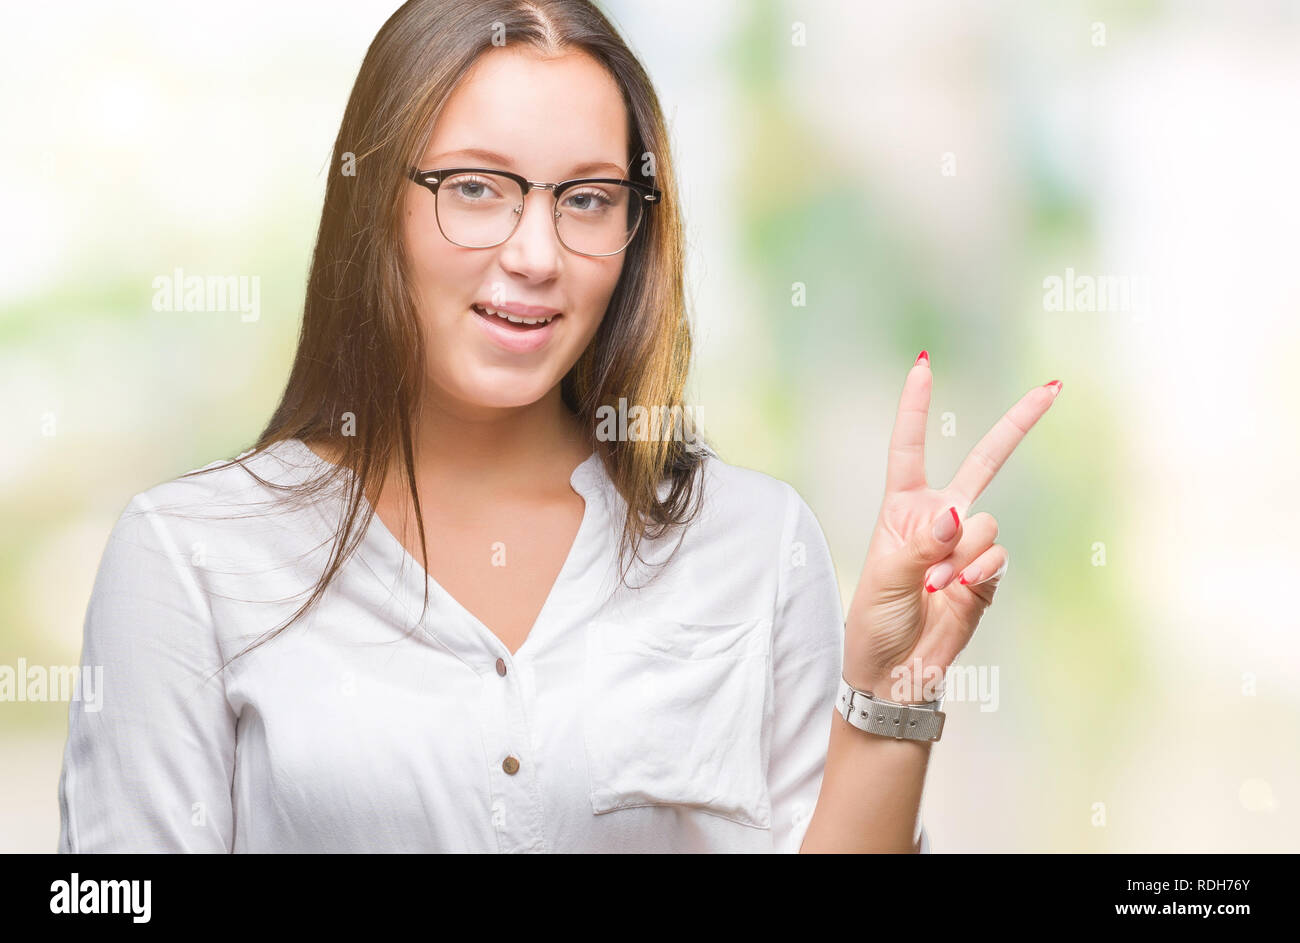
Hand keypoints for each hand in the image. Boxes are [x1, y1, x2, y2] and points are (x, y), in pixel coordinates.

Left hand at [844, 350, 1061, 703]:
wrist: (895, 671)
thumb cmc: (874, 620)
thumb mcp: (883, 576)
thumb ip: (921, 542)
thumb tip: (957, 513)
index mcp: (902, 507)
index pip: (910, 447)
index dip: (916, 407)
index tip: (925, 365)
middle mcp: (939, 518)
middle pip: (985, 461)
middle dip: (1018, 425)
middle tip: (1052, 388)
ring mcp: (967, 546)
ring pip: (987, 524)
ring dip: (960, 554)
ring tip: (932, 585)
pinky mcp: (988, 574)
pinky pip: (996, 556)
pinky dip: (977, 571)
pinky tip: (956, 590)